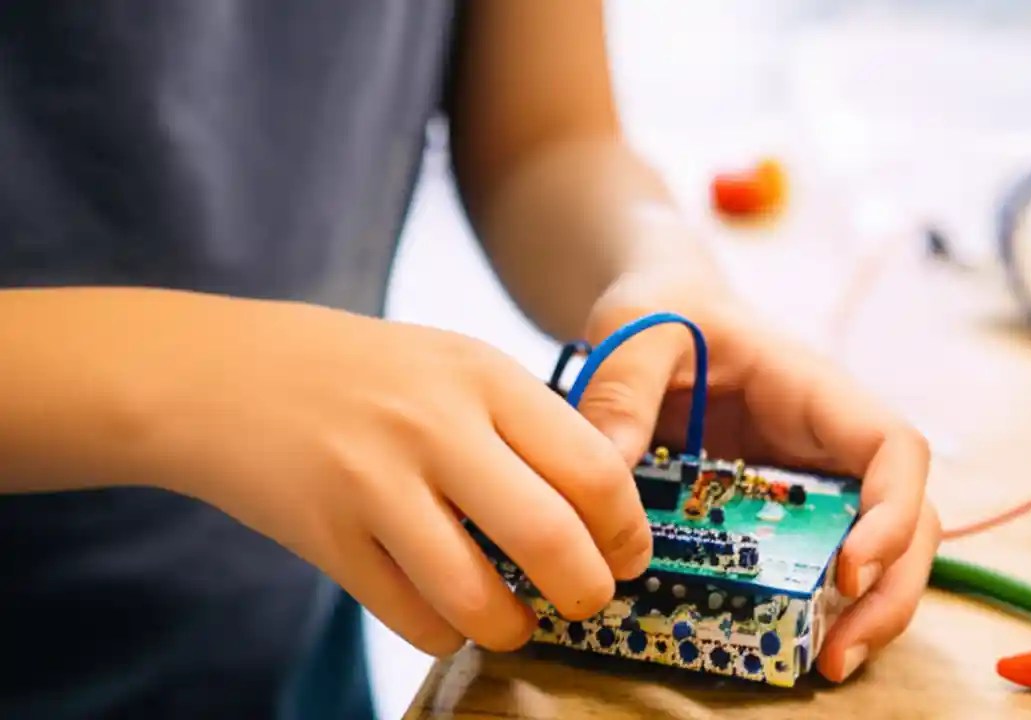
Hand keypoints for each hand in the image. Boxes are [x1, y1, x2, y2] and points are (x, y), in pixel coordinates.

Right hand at [112, 290, 650, 656]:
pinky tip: (448, 616)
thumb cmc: (359, 373)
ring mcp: (374, 483)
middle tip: (588, 601)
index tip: (628, 554)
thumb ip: (526, 421)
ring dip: (513, 628)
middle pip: (551, 537)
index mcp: (482, 376)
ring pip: (477, 596)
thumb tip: (602, 505)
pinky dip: (444, 633)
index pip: (593, 468)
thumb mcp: (452, 362)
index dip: (626, 528)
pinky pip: (409, 617)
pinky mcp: (326, 536)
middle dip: (588, 591)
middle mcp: (434, 426)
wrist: (220, 373)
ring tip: (517, 622)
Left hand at [576, 271, 938, 682]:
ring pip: (874, 553)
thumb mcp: (636, 328)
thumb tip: (606, 470)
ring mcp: (808, 483)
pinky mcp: (775, 514)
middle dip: (890, 591)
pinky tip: (776, 643)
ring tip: (822, 666)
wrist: (657, 318)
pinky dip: (808, 608)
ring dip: (863, 613)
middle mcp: (828, 444)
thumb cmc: (663, 310)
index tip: (848, 568)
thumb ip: (621, 387)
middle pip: (907, 519)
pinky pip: (810, 564)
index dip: (893, 512)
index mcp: (815, 392)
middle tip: (837, 655)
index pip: (893, 448)